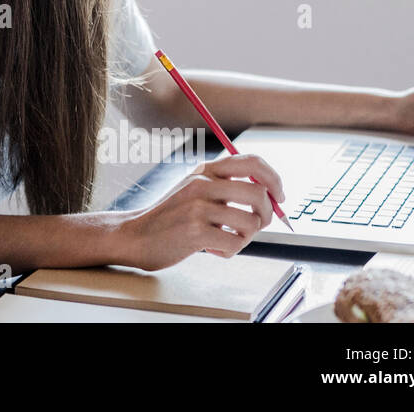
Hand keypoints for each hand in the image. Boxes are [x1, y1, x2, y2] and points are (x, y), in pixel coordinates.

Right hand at [115, 154, 285, 271]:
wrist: (135, 236)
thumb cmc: (170, 218)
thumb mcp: (194, 191)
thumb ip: (225, 188)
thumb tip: (269, 198)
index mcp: (205, 171)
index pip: (252, 162)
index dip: (273, 179)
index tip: (278, 197)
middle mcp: (202, 184)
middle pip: (258, 193)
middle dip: (267, 214)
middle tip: (256, 226)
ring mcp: (198, 207)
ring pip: (251, 221)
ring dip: (247, 237)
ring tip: (227, 239)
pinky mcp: (195, 231)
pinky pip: (235, 242)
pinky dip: (230, 251)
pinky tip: (212, 249)